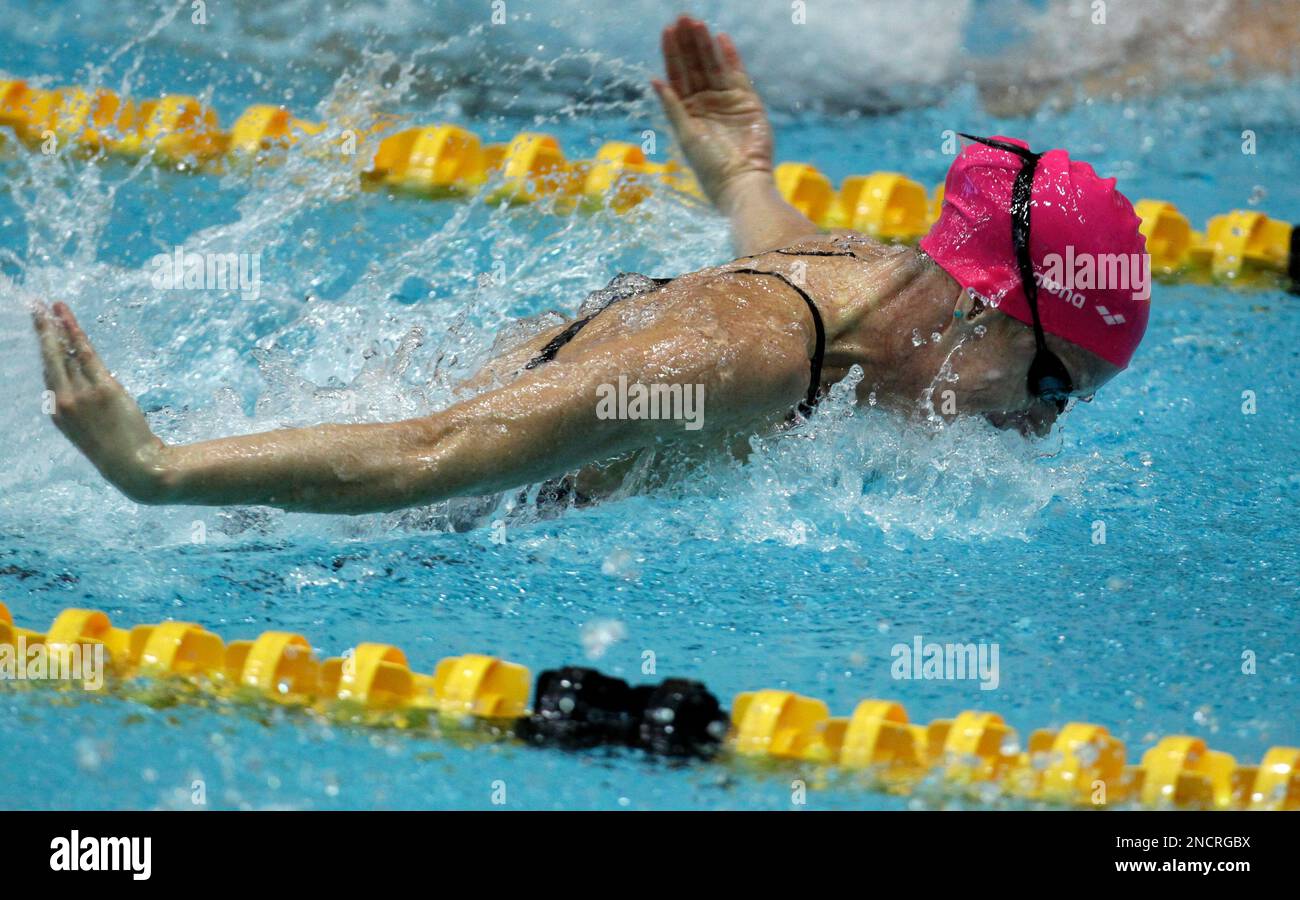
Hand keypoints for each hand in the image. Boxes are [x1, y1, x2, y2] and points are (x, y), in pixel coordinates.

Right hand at [33, 302, 168, 502]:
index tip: (43, 333)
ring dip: (58, 326)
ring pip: (66, 352)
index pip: (50, 373)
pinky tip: (69, 319)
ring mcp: (81, 394)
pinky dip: (77, 334)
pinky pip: (86, 354)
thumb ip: (83, 405)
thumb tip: (83, 381)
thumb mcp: (91, 429)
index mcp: (58, 413)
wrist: (133, 465)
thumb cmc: (117, 449)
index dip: (47, 351)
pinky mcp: (102, 388)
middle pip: (49, 358)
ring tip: (52, 306)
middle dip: (42, 331)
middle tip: (35, 307)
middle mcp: (63, 401)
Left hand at [653, 15, 773, 210]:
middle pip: (694, 66)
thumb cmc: (710, 165)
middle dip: (688, 43)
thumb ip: (672, 106)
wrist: (741, 181)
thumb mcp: (685, 135)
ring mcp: (726, 100)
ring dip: (705, 45)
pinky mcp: (747, 102)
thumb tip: (654, 80)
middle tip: (683, 18)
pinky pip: (737, 74)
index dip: (672, 54)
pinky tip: (721, 39)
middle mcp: (706, 102)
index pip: (677, 76)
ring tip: (697, 24)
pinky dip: (730, 57)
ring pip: (713, 66)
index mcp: (687, 111)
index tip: (667, 31)